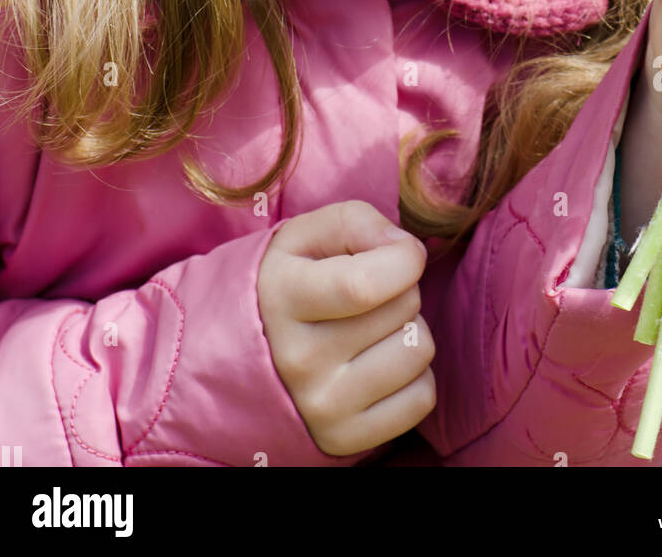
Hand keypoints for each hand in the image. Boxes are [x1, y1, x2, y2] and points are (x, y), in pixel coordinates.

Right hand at [257, 200, 435, 456]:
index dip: (404, 258)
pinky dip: (412, 376)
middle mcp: (298, 358)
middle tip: (368, 295)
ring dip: (407, 331)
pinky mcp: (345, 439)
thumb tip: (405, 249)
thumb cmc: (288, 280)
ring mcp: (322, 405)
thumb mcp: (304, 235)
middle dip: (400, 289)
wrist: (241, 358)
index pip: (364, 284)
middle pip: (402, 307)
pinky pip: (421, 397)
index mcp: (283, 297)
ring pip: (418, 351)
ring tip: (372, 329)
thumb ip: (356, 222)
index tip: (403, 252)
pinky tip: (377, 364)